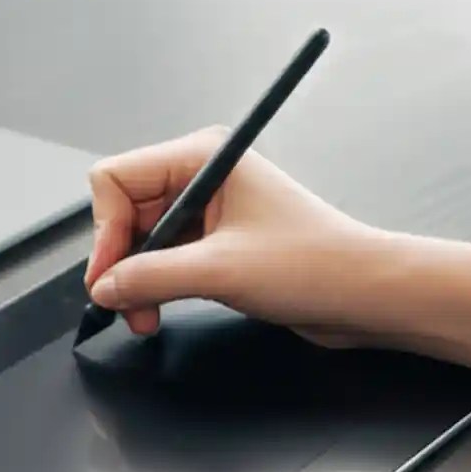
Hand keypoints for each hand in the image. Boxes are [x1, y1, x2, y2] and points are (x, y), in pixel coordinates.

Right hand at [84, 126, 388, 347]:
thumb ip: (150, 277)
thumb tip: (105, 286)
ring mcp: (209, 209)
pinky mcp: (215, 241)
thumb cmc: (316, 264)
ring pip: (140, 239)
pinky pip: (163, 257)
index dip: (105, 229)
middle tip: (122, 302)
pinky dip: (154, 285)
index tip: (108, 275)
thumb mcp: (220, 271)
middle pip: (124, 210)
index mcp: (203, 156)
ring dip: (136, 279)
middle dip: (119, 260)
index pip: (116, 178)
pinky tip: (158, 308)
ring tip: (144, 315)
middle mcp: (202, 175)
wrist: (365, 294)